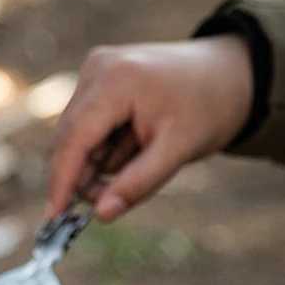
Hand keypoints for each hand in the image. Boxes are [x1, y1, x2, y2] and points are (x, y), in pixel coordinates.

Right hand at [47, 36, 252, 219]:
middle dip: (85, 174)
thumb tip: (101, 215)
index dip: (62, 181)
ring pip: (75, 134)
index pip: (74, 139)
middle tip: (109, 200)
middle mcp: (97, 68)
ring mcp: (95, 68)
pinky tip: (133, 141)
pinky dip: (103, 144)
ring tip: (141, 153)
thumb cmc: (209, 109)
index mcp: (117, 81)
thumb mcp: (179, 150)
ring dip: (99, 159)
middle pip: (68, 138)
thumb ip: (139, 183)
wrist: (230, 74)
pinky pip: (85, 123)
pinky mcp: (97, 75)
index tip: (55, 216)